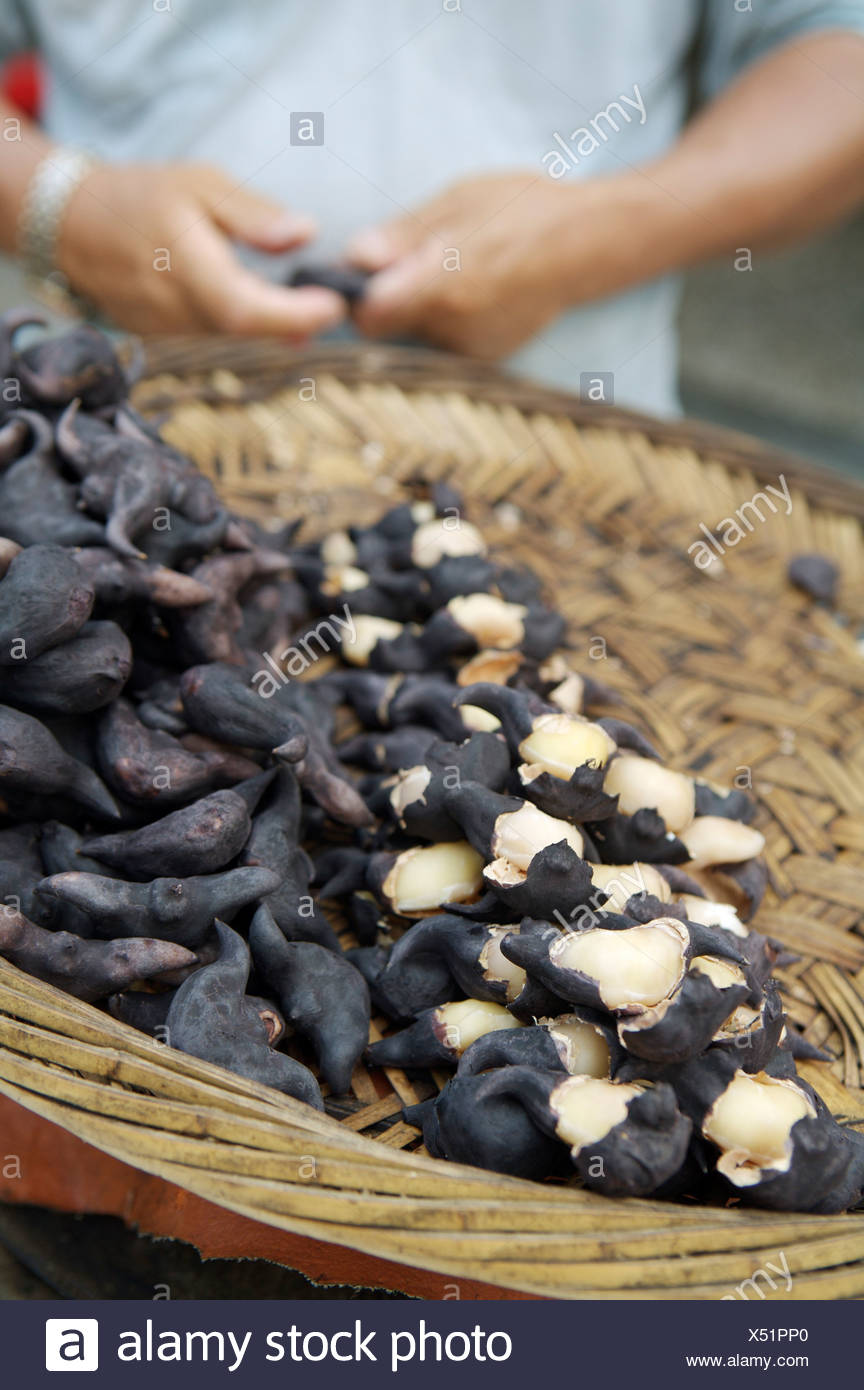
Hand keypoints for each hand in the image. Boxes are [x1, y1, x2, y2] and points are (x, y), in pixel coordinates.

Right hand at [57, 161, 346, 337]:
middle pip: (245, 328)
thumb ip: (254, 215)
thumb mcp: (202, 184)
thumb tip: (306, 233)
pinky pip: (213, 334)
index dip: (293, 315)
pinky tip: (261, 304)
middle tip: (330, 302)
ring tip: (304, 302)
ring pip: (231, 335)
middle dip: (293, 319)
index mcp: (183, 263)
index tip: (335, 306)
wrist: (74, 224)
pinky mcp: (162, 337)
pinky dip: (242, 322)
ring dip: (270, 322)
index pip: (244, 308)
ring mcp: (163, 329)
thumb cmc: (143, 195)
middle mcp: (171, 306)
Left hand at [346, 172, 656, 357]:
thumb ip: (401, 236)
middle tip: (415, 259)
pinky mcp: (488, 358)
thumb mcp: (456, 203)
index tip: (362, 275)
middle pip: (389, 329)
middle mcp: (454, 330)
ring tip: (455, 269)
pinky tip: (476, 289)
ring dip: (420, 307)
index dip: (356, 297)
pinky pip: (447, 341)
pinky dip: (448, 319)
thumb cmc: (521, 210)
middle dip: (389, 297)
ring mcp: (472, 349)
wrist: (587, 244)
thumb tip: (353, 257)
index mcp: (440, 287)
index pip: (367, 317)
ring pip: (417, 335)